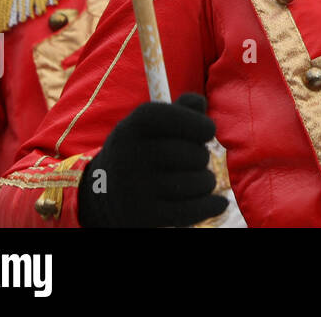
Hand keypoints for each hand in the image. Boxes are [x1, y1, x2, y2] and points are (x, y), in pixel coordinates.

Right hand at [79, 93, 227, 227]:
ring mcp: (136, 189)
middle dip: (202, 156)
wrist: (101, 192)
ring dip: (205, 181)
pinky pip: (191, 211)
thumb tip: (201, 103)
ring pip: (198, 182)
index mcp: (133, 126)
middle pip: (195, 154)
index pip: (173, 118)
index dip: (198, 124)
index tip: (208, 131)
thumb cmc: (141, 148)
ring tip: (194, 179)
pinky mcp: (143, 216)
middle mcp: (131, 156)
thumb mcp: (151, 124)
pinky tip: (219, 203)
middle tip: (192, 159)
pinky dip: (211, 205)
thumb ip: (181, 108)